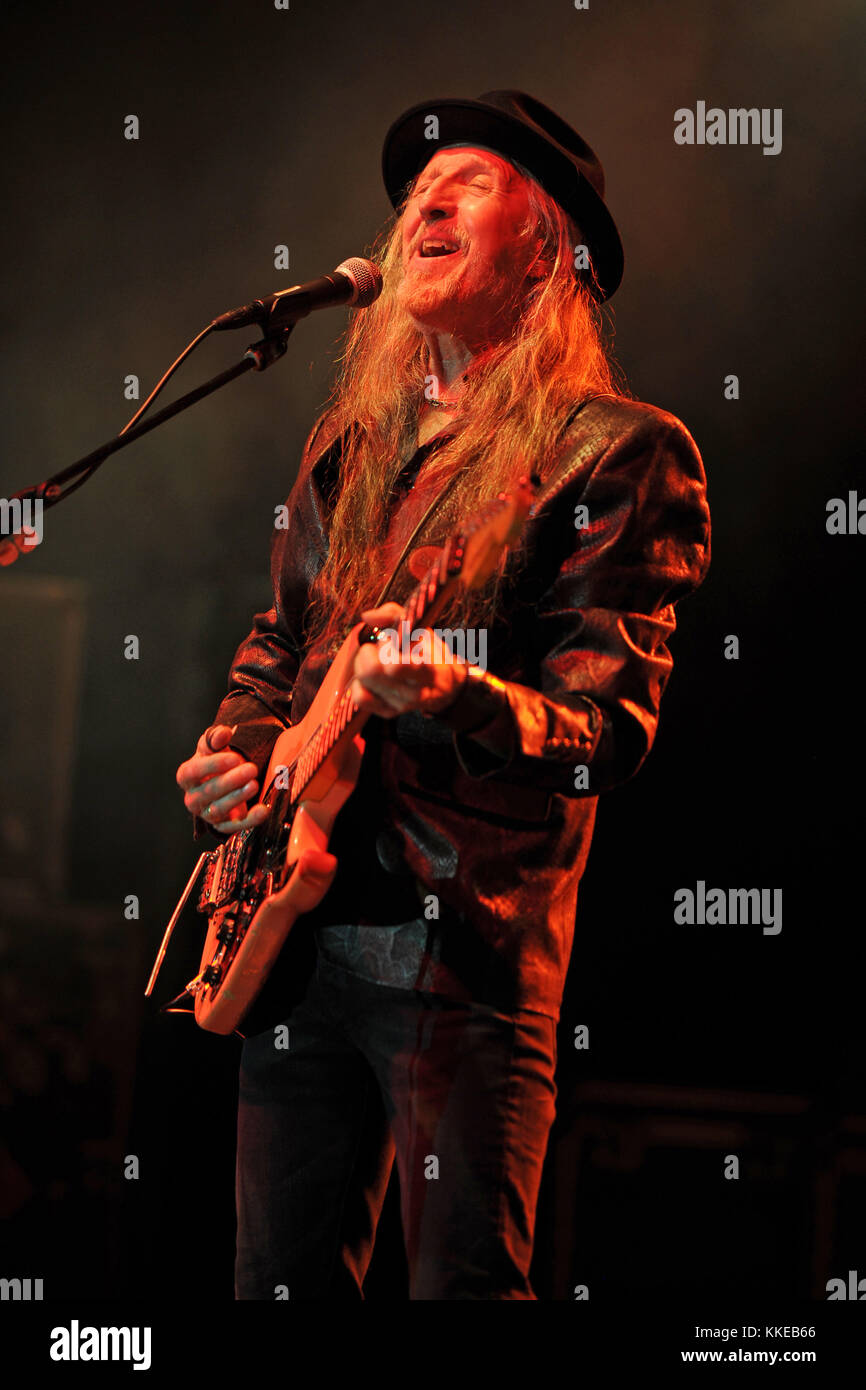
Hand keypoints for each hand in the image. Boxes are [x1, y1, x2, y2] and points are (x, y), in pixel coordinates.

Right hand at [176, 724, 269, 834]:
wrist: (223, 778)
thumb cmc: (215, 761)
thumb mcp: (213, 746)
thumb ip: (216, 738)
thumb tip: (223, 733)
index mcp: (186, 776)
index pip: (192, 772)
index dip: (213, 766)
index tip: (233, 758)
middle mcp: (193, 798)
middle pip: (209, 791)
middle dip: (231, 780)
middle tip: (251, 769)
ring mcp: (207, 813)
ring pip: (219, 809)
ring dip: (238, 797)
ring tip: (254, 785)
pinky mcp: (223, 825)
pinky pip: (234, 827)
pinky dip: (250, 820)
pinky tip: (263, 810)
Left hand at [349, 602, 467, 718]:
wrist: (445, 686)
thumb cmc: (431, 653)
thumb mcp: (421, 628)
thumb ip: (394, 614)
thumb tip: (367, 616)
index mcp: (426, 670)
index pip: (395, 667)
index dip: (385, 647)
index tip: (392, 639)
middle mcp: (414, 692)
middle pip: (372, 672)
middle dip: (368, 652)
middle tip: (378, 648)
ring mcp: (401, 704)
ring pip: (363, 682)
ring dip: (364, 665)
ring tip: (376, 660)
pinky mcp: (389, 712)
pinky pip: (361, 699)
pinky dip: (359, 684)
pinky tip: (371, 677)